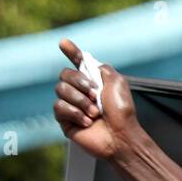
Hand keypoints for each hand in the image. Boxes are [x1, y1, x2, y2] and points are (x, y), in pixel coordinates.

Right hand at [54, 38, 138, 160]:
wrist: (121, 137)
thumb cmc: (122, 113)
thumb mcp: (118, 84)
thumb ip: (103, 69)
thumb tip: (90, 61)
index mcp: (93, 81)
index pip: (78, 63)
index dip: (71, 52)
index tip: (64, 43)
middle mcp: (80, 91)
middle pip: (64, 74)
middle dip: (80, 83)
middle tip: (96, 95)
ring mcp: (71, 105)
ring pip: (60, 90)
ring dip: (81, 101)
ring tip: (95, 113)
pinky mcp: (65, 120)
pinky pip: (59, 107)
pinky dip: (75, 113)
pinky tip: (87, 122)